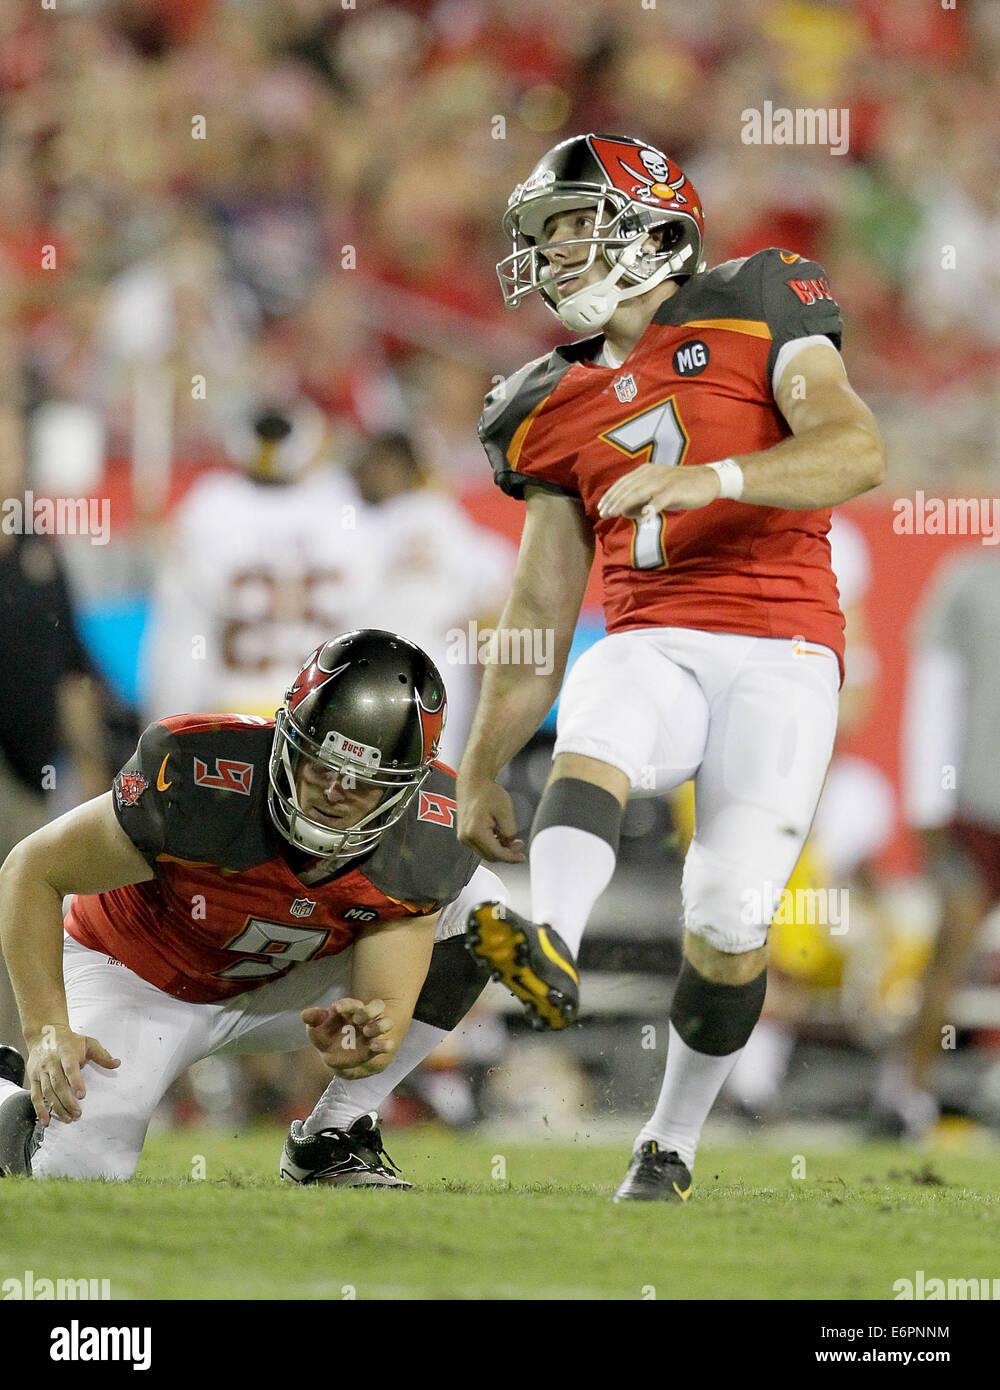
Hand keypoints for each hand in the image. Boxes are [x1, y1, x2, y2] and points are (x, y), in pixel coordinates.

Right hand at [26, 1024, 120, 1125]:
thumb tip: (116, 1063)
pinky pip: (35, 1095)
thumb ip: (102, 1055)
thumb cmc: (69, 1041)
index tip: (82, 1095)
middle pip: (58, 1084)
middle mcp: (52, 1062)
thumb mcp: (88, 1043)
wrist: (44, 1034)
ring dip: (57, 1107)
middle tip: (77, 1113)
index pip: (70, 1068)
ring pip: (47, 1091)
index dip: (75, 1081)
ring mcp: (41, 1071)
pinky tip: (47, 1120)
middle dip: (68, 1101)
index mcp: (66, 1053)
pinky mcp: (33, 1078)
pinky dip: (40, 1109)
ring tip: (67, 1118)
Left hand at [302, 997, 395, 1078]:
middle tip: (356, 1019)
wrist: (334, 1055)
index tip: (335, 1008)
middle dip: (368, 1011)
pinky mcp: (375, 1047)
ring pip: (385, 1023)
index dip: (345, 1004)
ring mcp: (372, 1032)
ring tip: (367, 1031)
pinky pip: (386, 1044)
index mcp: (350, 1010)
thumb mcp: (317, 1028)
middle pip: (376, 1006)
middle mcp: (364, 1018)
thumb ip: (314, 1020)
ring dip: (378, 1026)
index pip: (351, 1003)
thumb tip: (305, 1014)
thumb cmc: (326, 1035)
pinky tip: (378, 1046)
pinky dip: (384, 1045)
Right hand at [456, 777, 525, 862]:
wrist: (473, 782)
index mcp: (475, 832)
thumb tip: (510, 844)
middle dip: (506, 854)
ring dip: (499, 850)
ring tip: (512, 840)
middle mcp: (466, 837)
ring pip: (485, 853)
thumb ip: (509, 831)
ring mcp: (463, 837)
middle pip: (490, 856)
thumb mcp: (505, 810)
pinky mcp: (464, 835)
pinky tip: (501, 836)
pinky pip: (480, 846)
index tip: (522, 858)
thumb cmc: (488, 793)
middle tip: (519, 845)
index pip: (496, 853)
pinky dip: (492, 845)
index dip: (511, 857)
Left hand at [597, 463, 721, 519]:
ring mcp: (663, 481)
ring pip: (639, 492)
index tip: (600, 508)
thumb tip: (625, 512)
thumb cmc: (680, 488)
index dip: (610, 495)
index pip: (623, 483)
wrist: (708, 480)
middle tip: (603, 514)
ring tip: (615, 514)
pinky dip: (650, 509)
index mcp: (646, 471)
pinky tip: (642, 519)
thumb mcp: (657, 492)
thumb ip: (641, 500)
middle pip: (628, 488)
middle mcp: (652, 473)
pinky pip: (659, 500)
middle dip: (614, 501)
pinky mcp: (674, 490)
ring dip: (625, 504)